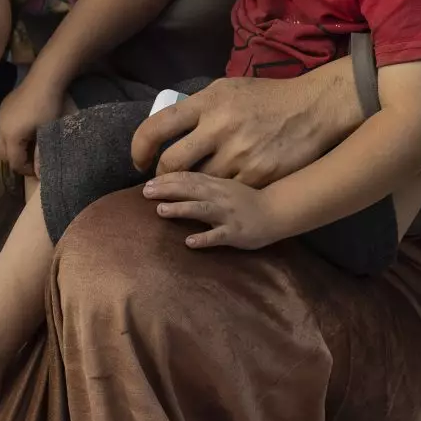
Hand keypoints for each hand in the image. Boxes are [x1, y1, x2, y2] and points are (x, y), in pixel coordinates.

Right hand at [0, 76, 69, 177]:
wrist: (44, 79)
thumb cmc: (48, 108)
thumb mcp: (48, 132)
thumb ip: (41, 154)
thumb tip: (39, 175)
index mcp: (10, 136)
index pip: (14, 162)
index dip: (26, 170)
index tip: (39, 169)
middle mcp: (1, 128)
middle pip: (4, 154)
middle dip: (17, 161)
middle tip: (32, 161)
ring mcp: (0, 117)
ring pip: (2, 141)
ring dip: (14, 147)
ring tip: (30, 146)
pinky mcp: (3, 107)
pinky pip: (4, 128)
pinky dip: (12, 135)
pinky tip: (26, 130)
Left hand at [130, 64, 360, 185]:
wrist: (312, 108)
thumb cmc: (266, 97)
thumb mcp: (227, 89)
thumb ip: (198, 107)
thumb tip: (168, 125)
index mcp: (207, 103)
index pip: (157, 127)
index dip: (140, 148)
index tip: (139, 161)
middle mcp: (219, 128)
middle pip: (172, 163)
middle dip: (160, 178)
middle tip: (159, 183)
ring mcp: (239, 154)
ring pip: (198, 184)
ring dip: (188, 192)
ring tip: (183, 195)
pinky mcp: (258, 175)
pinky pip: (225, 195)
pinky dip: (215, 201)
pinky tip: (206, 210)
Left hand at [142, 168, 284, 250]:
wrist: (276, 211)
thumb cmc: (246, 201)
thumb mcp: (224, 186)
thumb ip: (203, 184)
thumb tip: (175, 183)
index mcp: (216, 184)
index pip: (188, 177)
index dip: (167, 179)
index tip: (147, 182)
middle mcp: (220, 196)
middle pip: (190, 190)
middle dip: (166, 190)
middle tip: (144, 192)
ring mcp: (227, 214)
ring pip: (202, 209)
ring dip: (180, 209)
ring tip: (160, 211)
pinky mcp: (235, 232)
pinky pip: (218, 235)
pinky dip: (204, 238)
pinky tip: (189, 242)